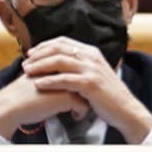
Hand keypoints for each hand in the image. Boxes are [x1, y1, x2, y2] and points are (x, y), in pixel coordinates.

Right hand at [0, 73, 87, 140]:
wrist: (10, 105)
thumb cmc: (20, 93)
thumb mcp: (37, 76)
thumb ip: (51, 74)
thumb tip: (63, 78)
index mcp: (55, 61)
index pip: (76, 66)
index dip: (80, 78)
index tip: (80, 88)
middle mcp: (63, 69)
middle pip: (85, 76)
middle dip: (87, 88)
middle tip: (85, 98)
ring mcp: (66, 82)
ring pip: (87, 90)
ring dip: (86, 100)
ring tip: (81, 107)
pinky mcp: (66, 96)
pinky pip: (83, 105)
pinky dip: (80, 112)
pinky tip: (75, 116)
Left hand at [22, 38, 151, 143]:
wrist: (125, 109)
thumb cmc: (107, 95)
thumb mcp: (95, 74)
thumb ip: (81, 66)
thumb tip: (61, 63)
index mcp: (92, 52)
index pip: (63, 41)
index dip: (45, 45)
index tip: (32, 53)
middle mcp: (92, 57)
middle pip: (59, 49)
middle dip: (39, 55)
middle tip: (25, 62)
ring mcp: (92, 70)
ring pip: (59, 62)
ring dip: (40, 66)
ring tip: (27, 72)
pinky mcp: (90, 84)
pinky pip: (65, 80)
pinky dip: (49, 81)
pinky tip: (38, 84)